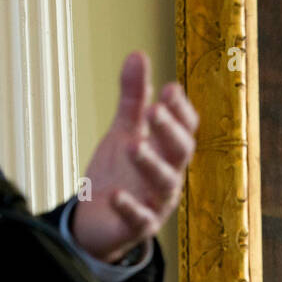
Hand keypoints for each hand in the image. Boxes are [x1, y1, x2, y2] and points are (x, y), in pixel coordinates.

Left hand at [72, 52, 197, 263]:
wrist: (96, 220)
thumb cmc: (118, 173)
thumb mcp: (123, 130)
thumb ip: (133, 98)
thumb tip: (138, 54)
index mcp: (167, 150)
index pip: (185, 128)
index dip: (181, 110)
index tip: (170, 88)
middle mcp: (169, 174)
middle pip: (181, 152)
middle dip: (169, 131)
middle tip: (154, 109)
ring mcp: (156, 202)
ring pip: (164, 183)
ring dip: (150, 164)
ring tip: (132, 145)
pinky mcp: (138, 227)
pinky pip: (139, 219)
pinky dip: (129, 207)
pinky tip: (115, 195)